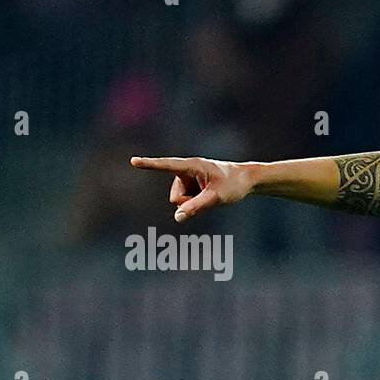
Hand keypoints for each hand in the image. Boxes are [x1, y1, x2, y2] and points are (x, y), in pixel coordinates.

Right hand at [129, 156, 253, 222]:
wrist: (245, 180)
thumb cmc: (233, 185)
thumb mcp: (216, 198)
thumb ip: (196, 207)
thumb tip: (178, 218)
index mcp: (191, 166)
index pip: (166, 166)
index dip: (149, 165)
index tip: (133, 161)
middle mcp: (186, 170)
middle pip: (176, 197)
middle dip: (188, 203)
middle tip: (210, 196)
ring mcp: (187, 178)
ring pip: (179, 201)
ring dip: (193, 203)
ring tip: (211, 194)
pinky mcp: (190, 185)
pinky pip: (185, 201)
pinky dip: (195, 202)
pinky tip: (209, 195)